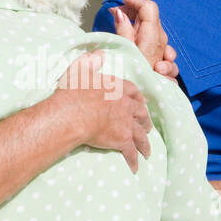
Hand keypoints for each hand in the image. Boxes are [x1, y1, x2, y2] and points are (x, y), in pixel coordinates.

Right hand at [52, 50, 151, 172]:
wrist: (73, 114)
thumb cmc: (73, 92)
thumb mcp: (80, 70)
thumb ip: (91, 61)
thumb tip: (99, 53)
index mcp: (117, 88)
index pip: (133, 91)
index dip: (138, 97)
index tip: (141, 101)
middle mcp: (126, 105)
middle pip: (141, 113)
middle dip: (145, 120)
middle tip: (147, 127)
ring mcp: (126, 124)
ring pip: (141, 134)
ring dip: (145, 142)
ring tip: (146, 150)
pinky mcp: (122, 140)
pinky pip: (131, 152)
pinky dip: (134, 160)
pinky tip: (135, 167)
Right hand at [111, 0, 178, 80]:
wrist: (145, 101)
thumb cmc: (132, 77)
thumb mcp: (123, 52)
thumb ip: (122, 30)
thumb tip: (120, 12)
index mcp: (151, 36)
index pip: (149, 7)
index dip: (135, 0)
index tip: (121, 2)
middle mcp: (161, 42)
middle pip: (151, 17)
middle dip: (133, 12)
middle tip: (116, 14)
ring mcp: (165, 51)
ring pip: (155, 30)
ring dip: (139, 25)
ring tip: (123, 27)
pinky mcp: (165, 62)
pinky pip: (158, 45)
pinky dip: (146, 39)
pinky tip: (137, 42)